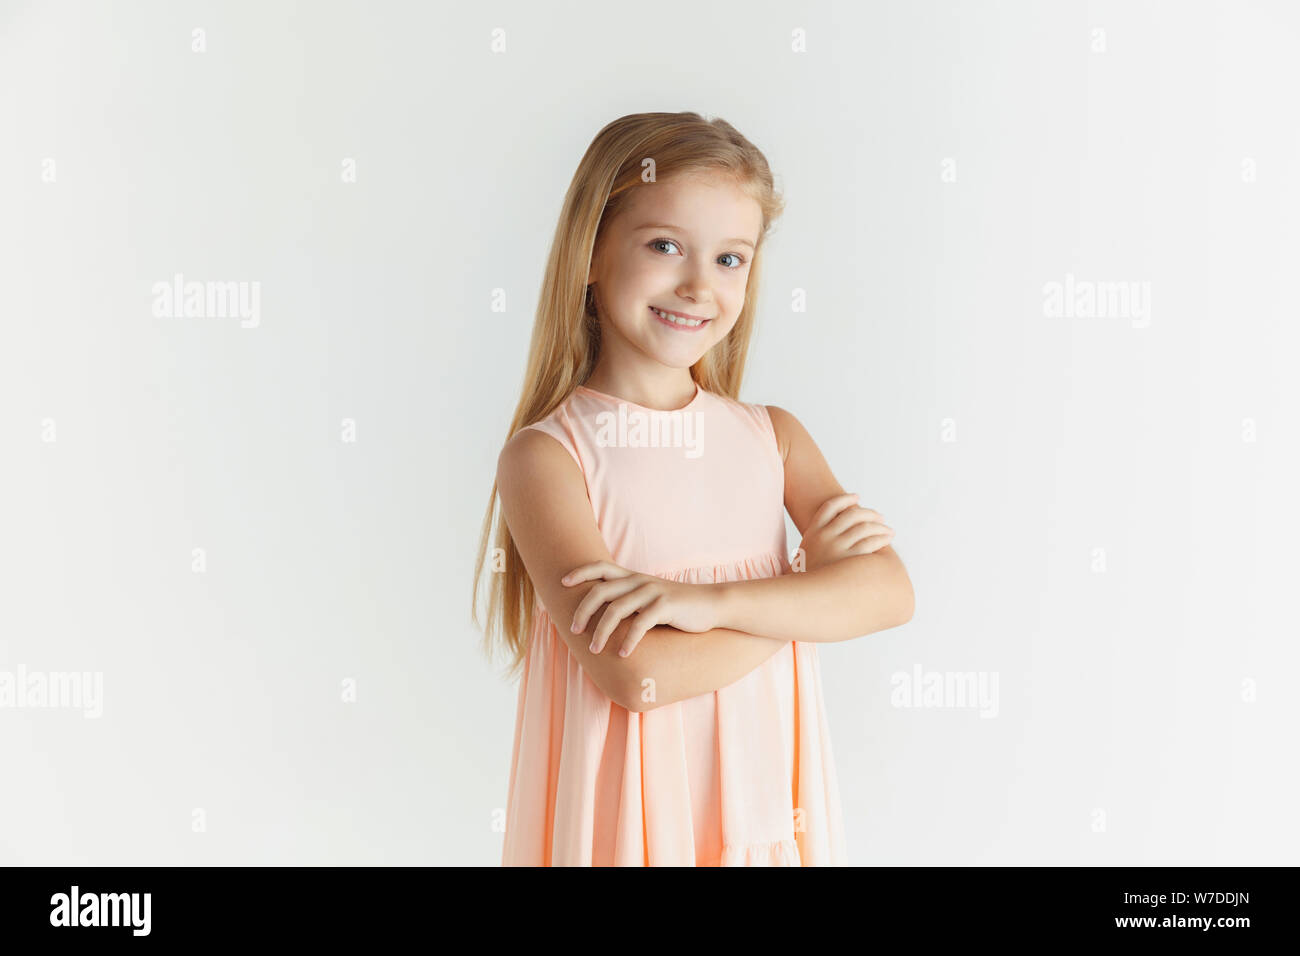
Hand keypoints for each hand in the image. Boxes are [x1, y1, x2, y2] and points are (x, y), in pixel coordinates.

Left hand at [561, 561, 720, 657]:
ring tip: (595, 650)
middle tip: (573, 630)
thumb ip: (630, 601)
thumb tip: (604, 616)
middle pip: (601, 591)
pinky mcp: (666, 605)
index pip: (601, 567)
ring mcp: (652, 592)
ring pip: (616, 609)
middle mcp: (639, 581)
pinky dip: (629, 640)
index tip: (562, 583)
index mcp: (633, 577)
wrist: (711, 604)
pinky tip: (623, 654)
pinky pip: (641, 623)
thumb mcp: (650, 598)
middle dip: (583, 610)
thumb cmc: (677, 606)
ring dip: (601, 631)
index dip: (580, 572)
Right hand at [795, 492, 893, 573]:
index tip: (857, 497)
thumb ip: (818, 541)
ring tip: (889, 530)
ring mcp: (836, 547)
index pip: (830, 507)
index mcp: (812, 532)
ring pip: (865, 527)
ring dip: (880, 526)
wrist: (803, 598)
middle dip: (870, 513)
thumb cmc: (808, 578)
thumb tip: (836, 533)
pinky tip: (887, 538)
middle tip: (880, 517)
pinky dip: (882, 537)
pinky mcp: (849, 559)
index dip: (845, 499)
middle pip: (852, 515)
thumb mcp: (804, 554)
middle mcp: (824, 536)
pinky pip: (871, 542)